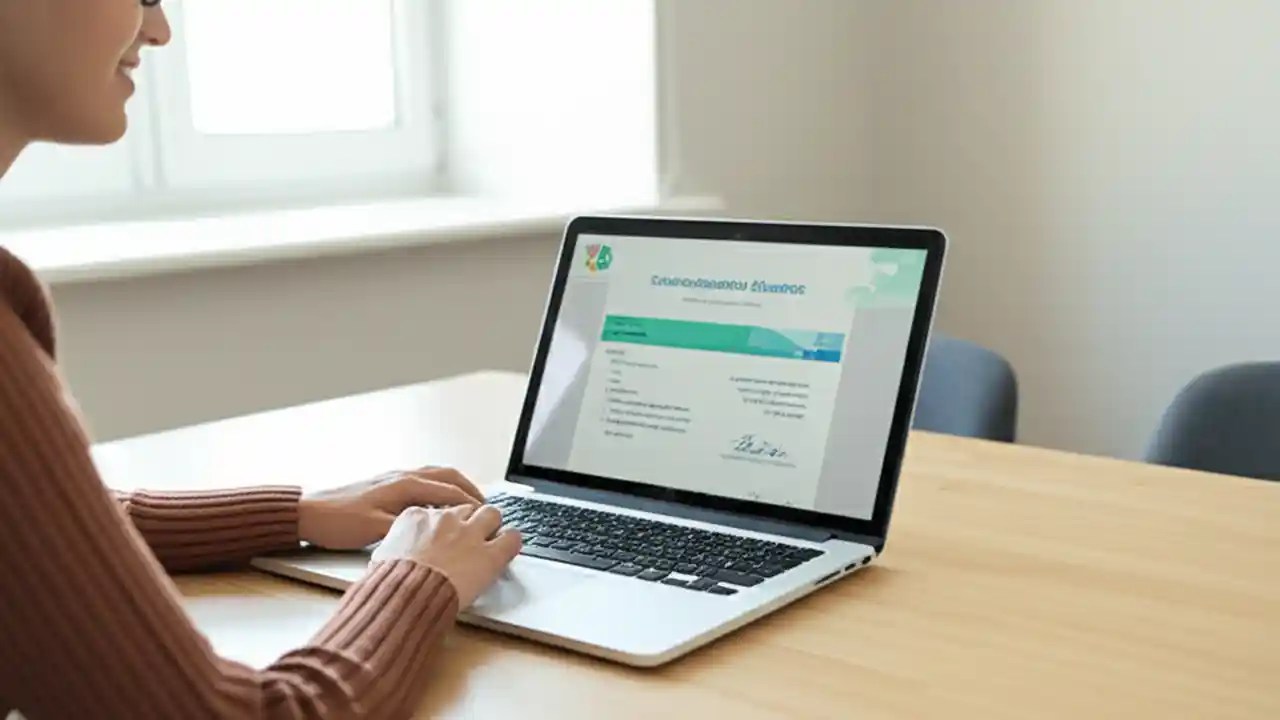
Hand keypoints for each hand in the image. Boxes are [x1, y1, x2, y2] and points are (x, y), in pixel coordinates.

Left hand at [298, 467, 484, 550]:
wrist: (309, 513)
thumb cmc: (338, 521)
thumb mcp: (375, 531)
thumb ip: (409, 529)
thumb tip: (436, 534)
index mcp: (405, 485)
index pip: (450, 491)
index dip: (471, 504)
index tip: (487, 516)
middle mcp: (403, 476)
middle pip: (448, 475)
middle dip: (471, 490)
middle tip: (486, 507)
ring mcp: (395, 478)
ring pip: (436, 475)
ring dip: (456, 486)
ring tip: (470, 503)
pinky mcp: (387, 485)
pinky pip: (424, 480)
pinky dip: (441, 488)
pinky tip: (439, 504)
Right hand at [371, 505, 521, 606]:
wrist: (405, 596)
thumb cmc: (389, 582)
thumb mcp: (381, 557)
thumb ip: (393, 547)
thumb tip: (390, 555)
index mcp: (416, 517)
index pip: (438, 510)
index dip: (444, 524)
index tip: (445, 534)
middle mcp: (445, 519)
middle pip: (465, 507)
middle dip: (469, 520)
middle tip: (470, 535)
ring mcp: (470, 533)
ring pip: (491, 513)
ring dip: (492, 524)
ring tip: (491, 536)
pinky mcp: (490, 553)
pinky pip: (511, 537)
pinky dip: (511, 541)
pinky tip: (508, 547)